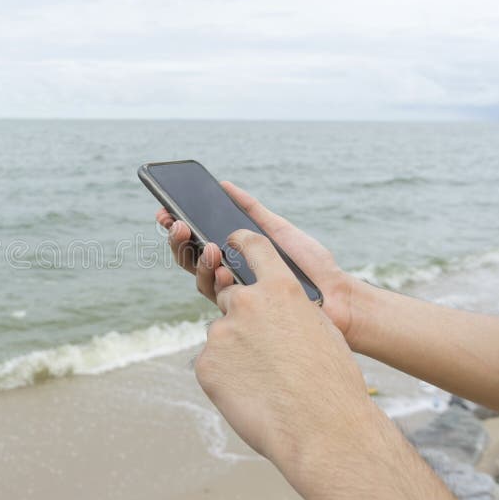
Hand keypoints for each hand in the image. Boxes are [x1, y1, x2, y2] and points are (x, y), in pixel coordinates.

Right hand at [157, 181, 356, 342]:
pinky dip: (217, 280)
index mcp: (233, 253)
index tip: (164, 211)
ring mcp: (233, 294)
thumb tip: (225, 186)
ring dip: (197, 259)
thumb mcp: (277, 229)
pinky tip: (225, 269)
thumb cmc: (309, 264)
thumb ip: (250, 210)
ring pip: (198, 277)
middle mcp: (228, 274)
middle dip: (178, 240)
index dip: (178, 226)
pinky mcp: (241, 313)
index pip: (197, 239)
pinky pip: (217, 296)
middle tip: (177, 224)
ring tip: (207, 245)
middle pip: (190, 258)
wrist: (334, 294)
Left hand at [194, 229, 370, 467]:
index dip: (240, 243)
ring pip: (222, 335)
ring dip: (236, 351)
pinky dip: (226, 376)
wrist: (323, 430)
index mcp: (280, 288)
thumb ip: (288, 309)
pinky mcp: (205, 363)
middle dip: (242, 317)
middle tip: (265, 348)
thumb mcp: (319, 330)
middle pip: (230, 297)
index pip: (253, 248)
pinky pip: (212, 363)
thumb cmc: (331, 382)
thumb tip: (271, 309)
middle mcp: (246, 303)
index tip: (230, 242)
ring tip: (266, 379)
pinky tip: (251, 393)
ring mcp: (222, 333)